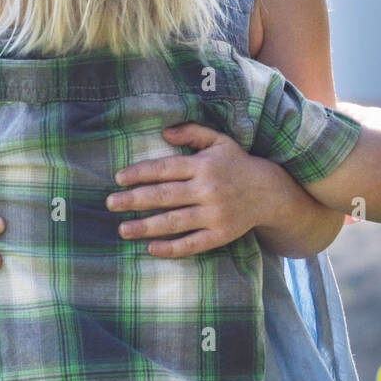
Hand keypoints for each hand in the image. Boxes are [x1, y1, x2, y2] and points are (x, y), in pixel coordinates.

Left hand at [107, 124, 274, 258]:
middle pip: (164, 196)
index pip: (165, 169)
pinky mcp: (220, 234)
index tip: (119, 178)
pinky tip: (151, 248)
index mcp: (203, 165)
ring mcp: (214, 214)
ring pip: (174, 222)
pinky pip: (192, 244)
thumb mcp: (218, 141)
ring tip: (122, 229)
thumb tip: (163, 133)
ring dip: (145, 227)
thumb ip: (192, 133)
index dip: (140, 173)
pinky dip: (171, 248)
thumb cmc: (236, 164)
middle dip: (134, 200)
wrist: (269, 192)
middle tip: (110, 203)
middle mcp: (208, 189)